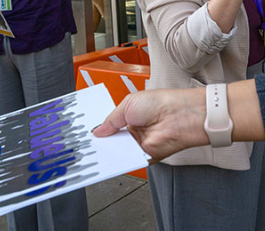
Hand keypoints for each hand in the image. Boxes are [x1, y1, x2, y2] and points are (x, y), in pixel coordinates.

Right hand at [93, 88, 207, 162]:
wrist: (178, 115)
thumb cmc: (160, 103)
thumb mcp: (127, 105)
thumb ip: (110, 120)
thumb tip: (97, 131)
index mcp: (130, 116)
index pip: (110, 127)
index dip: (100, 130)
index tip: (87, 135)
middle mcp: (134, 131)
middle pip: (112, 141)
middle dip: (100, 143)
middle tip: (86, 145)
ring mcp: (139, 145)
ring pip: (117, 153)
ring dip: (107, 152)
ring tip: (94, 150)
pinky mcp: (145, 157)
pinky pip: (128, 161)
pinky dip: (119, 160)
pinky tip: (109, 157)